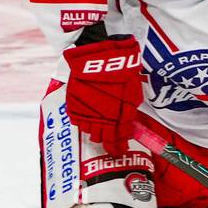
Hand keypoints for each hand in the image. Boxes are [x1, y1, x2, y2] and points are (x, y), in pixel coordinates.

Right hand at [62, 34, 144, 153]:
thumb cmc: (121, 72)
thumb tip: (127, 127)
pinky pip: (78, 120)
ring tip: (100, 122)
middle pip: (101, 139)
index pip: (116, 142)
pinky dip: (84, 120)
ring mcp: (85, 112)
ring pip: (89, 131)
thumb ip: (129, 113)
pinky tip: (89, 114)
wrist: (97, 56)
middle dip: (106, 140)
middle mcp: (100, 119)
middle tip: (110, 137)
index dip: (118, 149)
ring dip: (95, 129)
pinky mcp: (73, 105)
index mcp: (118, 118)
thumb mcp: (133, 93)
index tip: (119, 152)